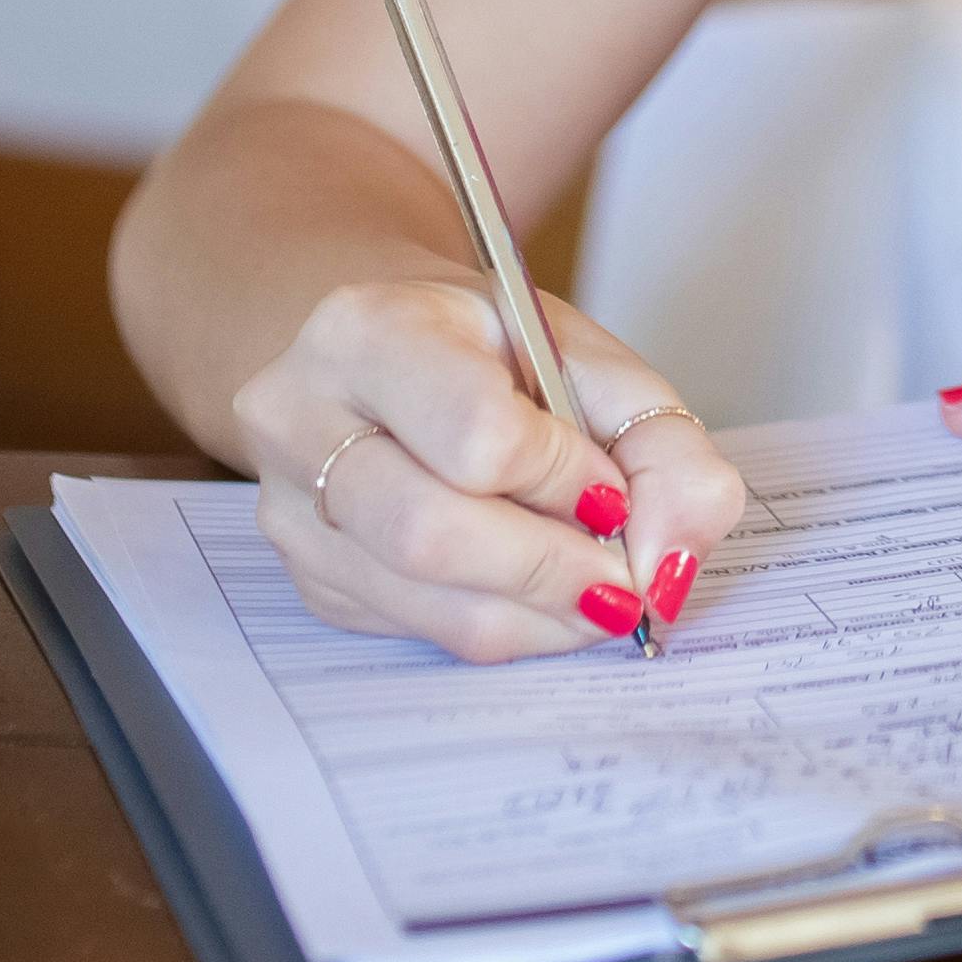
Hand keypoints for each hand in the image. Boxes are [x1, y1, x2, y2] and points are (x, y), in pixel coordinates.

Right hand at [236, 276, 752, 660]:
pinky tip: (533, 587)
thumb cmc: (488, 352)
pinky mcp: (310, 577)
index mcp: (369, 330)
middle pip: (432, 534)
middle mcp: (300, 417)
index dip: (566, 478)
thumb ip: (664, 448)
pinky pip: (421, 632)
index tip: (612, 488)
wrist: (385, 356)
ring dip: (539, 612)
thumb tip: (673, 566)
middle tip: (624, 579)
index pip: (478, 437)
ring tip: (591, 583)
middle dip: (555, 570)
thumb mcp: (588, 360)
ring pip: (430, 602)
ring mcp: (288, 507)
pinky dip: (506, 625)